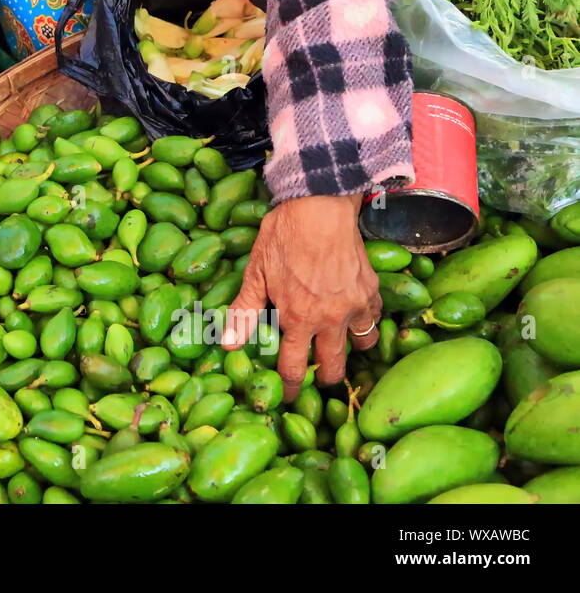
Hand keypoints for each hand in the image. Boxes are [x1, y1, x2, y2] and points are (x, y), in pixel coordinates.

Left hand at [221, 194, 380, 401]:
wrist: (320, 205)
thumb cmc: (282, 236)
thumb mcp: (256, 273)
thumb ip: (244, 312)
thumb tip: (227, 345)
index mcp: (298, 318)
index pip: (294, 366)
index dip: (289, 387)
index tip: (287, 397)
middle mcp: (330, 319)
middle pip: (332, 365)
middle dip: (323, 378)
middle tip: (317, 379)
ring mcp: (355, 305)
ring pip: (360, 345)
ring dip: (349, 352)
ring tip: (339, 350)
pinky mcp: (371, 289)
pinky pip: (374, 319)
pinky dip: (366, 324)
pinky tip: (356, 320)